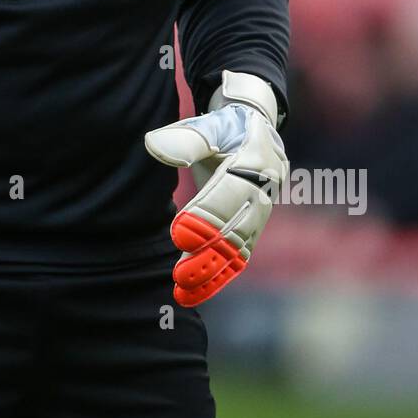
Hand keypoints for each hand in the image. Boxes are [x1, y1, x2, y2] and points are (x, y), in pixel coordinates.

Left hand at [144, 72, 287, 306]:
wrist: (255, 129)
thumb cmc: (223, 126)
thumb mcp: (208, 124)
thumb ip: (185, 139)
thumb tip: (153, 145)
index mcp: (255, 159)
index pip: (229, 192)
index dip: (206, 214)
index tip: (179, 234)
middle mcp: (264, 189)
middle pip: (237, 225)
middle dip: (209, 252)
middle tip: (180, 275)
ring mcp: (263, 211)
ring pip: (239, 246)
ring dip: (213, 271)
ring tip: (184, 290)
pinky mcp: (255, 226)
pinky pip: (240, 254)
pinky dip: (221, 274)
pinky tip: (198, 292)